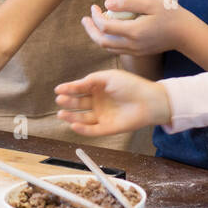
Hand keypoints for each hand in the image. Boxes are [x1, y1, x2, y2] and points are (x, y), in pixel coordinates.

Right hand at [54, 68, 170, 134]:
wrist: (149, 101)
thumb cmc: (130, 85)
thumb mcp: (108, 77)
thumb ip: (90, 80)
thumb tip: (74, 84)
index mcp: (98, 88)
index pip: (80, 89)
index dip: (69, 89)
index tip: (58, 89)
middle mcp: (98, 102)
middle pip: (79, 103)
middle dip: (68, 102)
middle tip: (60, 100)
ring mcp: (102, 115)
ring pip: (82, 118)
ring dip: (71, 117)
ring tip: (61, 114)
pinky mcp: (108, 128)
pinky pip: (92, 130)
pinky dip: (82, 129)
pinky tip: (74, 125)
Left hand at [82, 0, 185, 55]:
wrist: (186, 34)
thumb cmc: (171, 14)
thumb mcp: (151, 2)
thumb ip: (128, 2)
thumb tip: (107, 3)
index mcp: (133, 31)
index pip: (105, 26)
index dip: (95, 16)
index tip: (94, 6)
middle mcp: (131, 44)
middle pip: (101, 41)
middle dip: (90, 30)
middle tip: (84, 19)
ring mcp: (135, 51)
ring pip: (107, 48)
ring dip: (97, 36)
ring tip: (91, 25)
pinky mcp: (138, 52)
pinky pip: (116, 49)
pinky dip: (107, 41)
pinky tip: (107, 31)